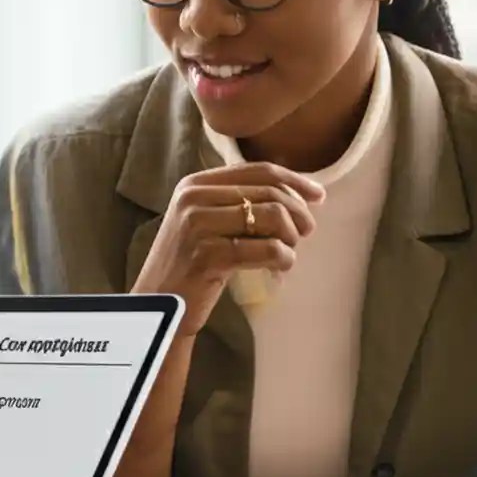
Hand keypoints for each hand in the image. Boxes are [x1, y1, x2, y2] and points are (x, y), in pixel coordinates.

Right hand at [132, 163, 324, 334]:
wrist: (157, 306)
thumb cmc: (189, 266)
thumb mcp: (206, 223)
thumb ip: (239, 203)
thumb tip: (302, 193)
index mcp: (194, 185)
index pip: (258, 170)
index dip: (295, 181)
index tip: (319, 197)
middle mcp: (193, 198)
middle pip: (270, 192)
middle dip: (298, 213)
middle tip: (304, 235)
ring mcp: (198, 225)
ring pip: (272, 216)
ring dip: (290, 238)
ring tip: (286, 254)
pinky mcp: (208, 255)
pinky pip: (268, 249)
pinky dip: (283, 259)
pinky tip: (279, 270)